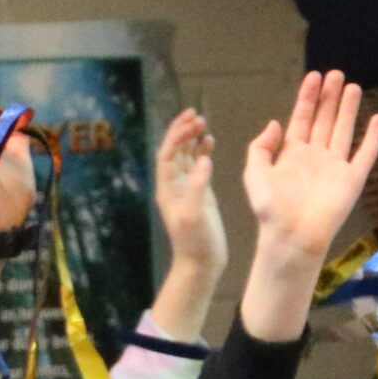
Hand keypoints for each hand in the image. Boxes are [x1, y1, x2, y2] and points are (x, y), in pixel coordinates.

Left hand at [155, 107, 226, 275]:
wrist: (201, 263)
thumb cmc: (195, 242)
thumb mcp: (194, 214)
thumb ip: (197, 186)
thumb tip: (203, 159)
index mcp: (167, 188)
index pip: (167, 154)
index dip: (176, 136)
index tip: (190, 121)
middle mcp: (174, 185)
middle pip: (174, 151)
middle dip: (183, 131)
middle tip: (196, 115)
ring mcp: (187, 188)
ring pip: (186, 156)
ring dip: (193, 139)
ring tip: (203, 123)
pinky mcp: (200, 193)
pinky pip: (198, 166)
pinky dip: (203, 152)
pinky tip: (210, 141)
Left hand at [242, 71, 377, 265]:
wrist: (292, 236)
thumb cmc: (271, 209)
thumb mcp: (255, 174)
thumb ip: (261, 147)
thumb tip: (275, 123)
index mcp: (292, 154)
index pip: (302, 119)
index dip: (307, 98)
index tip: (313, 76)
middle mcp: (315, 156)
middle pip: (324, 120)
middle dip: (329, 97)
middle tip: (336, 74)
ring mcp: (335, 167)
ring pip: (343, 130)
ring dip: (348, 109)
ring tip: (353, 86)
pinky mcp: (352, 179)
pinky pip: (365, 154)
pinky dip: (373, 137)